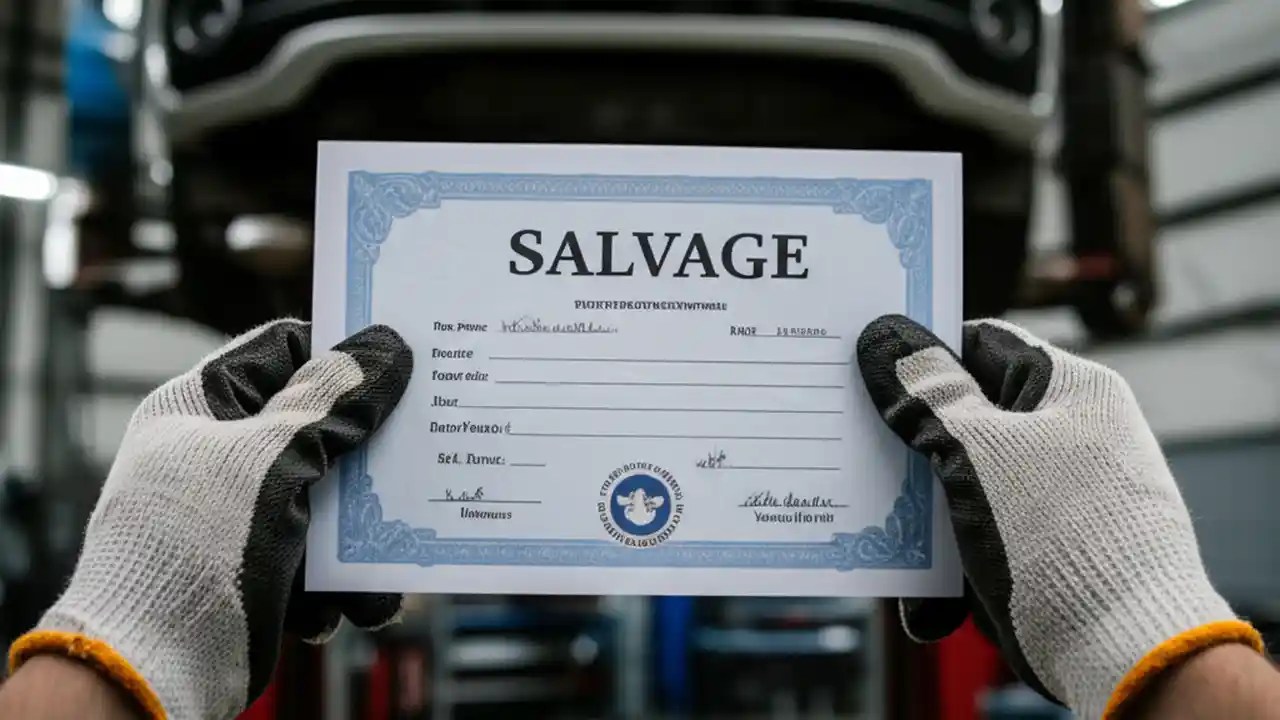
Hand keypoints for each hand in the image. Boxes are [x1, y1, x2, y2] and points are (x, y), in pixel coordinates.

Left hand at [7, 320, 413, 719]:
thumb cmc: (197, 545)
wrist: (151, 668)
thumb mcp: (273, 459)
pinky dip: (343, 583)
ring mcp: (238, 515)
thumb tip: (385, 346)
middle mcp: (219, 454)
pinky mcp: (256, 570)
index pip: (283, 351)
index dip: (340, 352)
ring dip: (364, 534)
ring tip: (391, 557)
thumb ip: (334, 404)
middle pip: (319, 429)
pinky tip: (350, 606)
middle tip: (423, 454)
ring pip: (329, 502)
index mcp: (203, 406)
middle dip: (370, 455)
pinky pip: (319, 560)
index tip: (401, 362)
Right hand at [856, 315, 1262, 718]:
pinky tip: (925, 609)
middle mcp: (1064, 437)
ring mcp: (1053, 498)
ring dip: (917, 524)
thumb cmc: (1060, 534)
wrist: (1127, 656)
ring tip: (880, 546)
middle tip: (846, 452)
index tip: (859, 364)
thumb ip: (926, 396)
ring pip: (958, 489)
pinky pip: (975, 544)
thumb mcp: (978, 452)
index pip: (980, 345)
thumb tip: (884, 335)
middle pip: (960, 420)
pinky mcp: (1041, 554)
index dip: (920, 354)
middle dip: (904, 448)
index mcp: (1068, 390)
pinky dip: (945, 574)